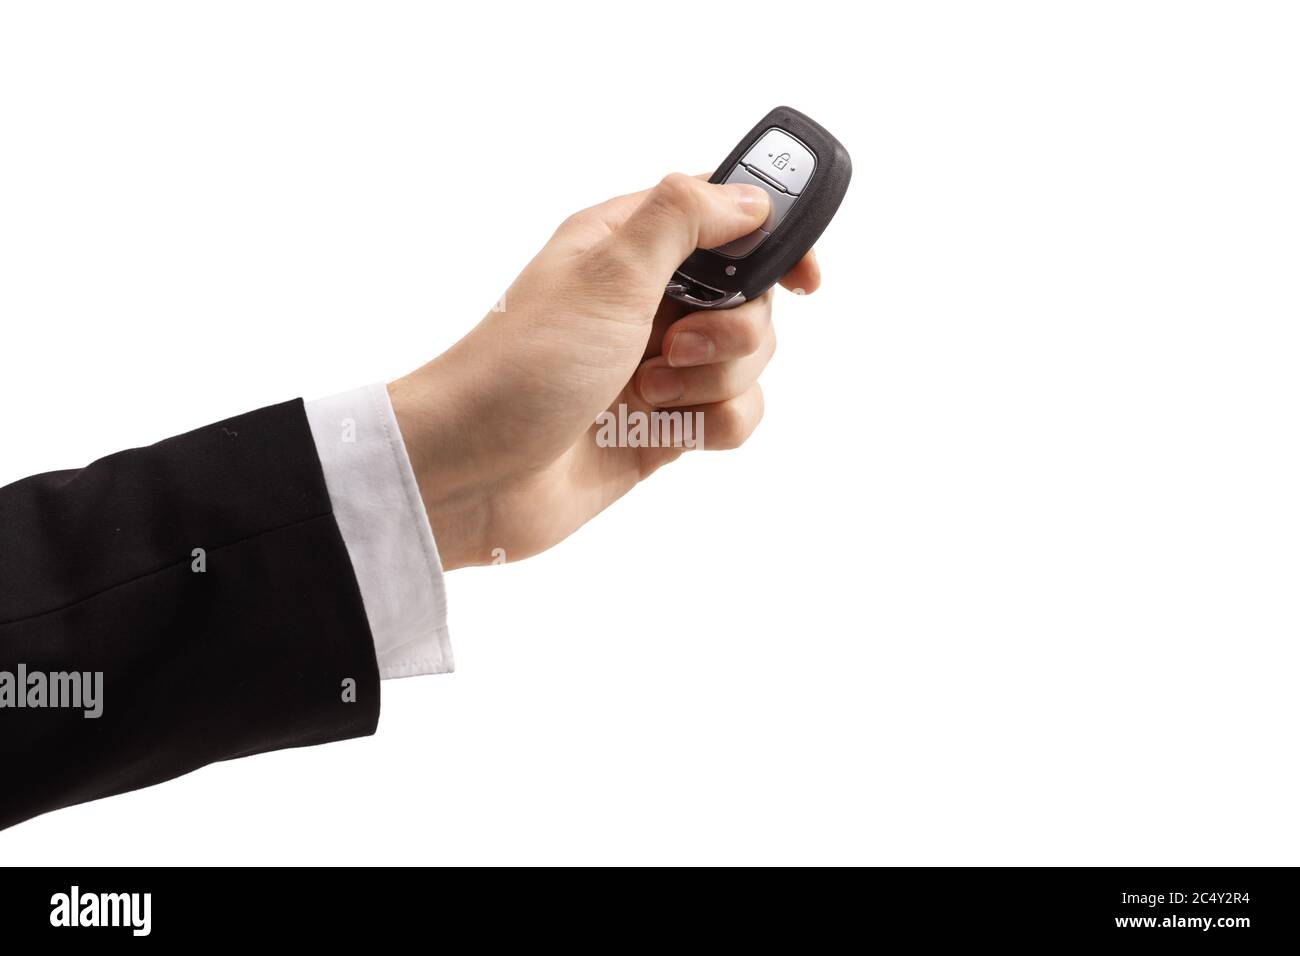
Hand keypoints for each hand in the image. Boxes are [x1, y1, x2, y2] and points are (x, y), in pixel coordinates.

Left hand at [388, 173, 820, 568]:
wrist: (474, 474)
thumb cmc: (523, 365)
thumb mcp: (609, 270)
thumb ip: (685, 218)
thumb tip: (750, 198)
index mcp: (628, 245)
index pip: (725, 217)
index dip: (774, 239)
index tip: (802, 276)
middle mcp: (648, 300)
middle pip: (751, 297)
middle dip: (734, 329)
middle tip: (675, 345)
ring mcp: (658, 365)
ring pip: (749, 361)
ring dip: (716, 380)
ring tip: (647, 393)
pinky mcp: (664, 425)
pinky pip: (735, 415)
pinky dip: (715, 423)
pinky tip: (664, 427)